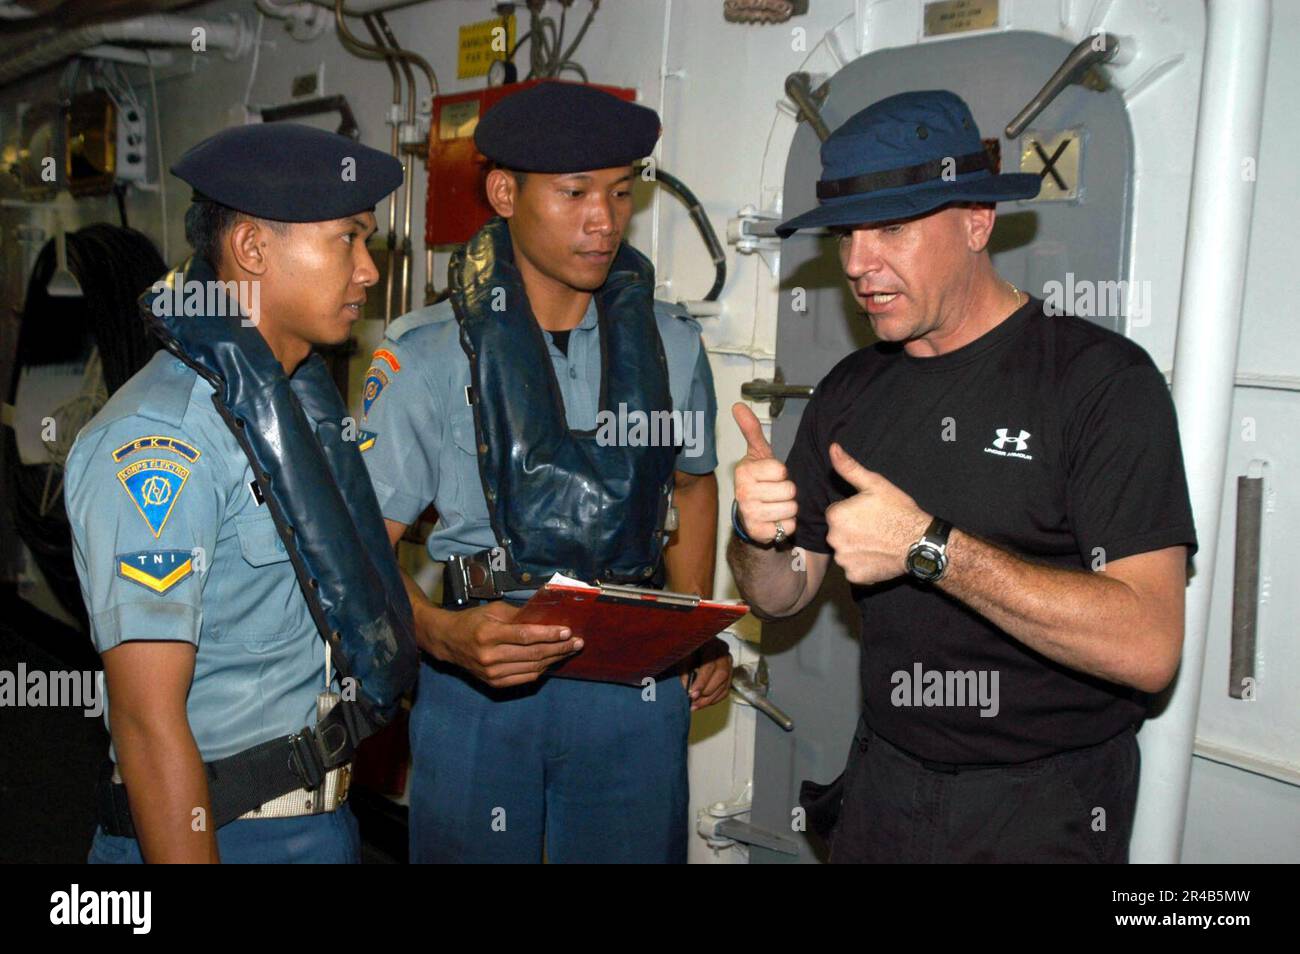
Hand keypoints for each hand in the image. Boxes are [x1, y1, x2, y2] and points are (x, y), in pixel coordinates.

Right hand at [432, 601, 582, 688]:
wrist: (448, 642)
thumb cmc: (473, 621)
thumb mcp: (493, 610)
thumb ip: (519, 616)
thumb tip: (547, 619)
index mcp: (488, 634)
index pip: (525, 636)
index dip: (549, 634)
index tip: (567, 631)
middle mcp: (489, 656)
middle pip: (532, 654)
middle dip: (559, 648)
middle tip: (577, 642)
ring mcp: (491, 673)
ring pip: (532, 667)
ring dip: (554, 659)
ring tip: (569, 650)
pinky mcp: (494, 683)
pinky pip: (525, 677)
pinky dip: (541, 669)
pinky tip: (552, 661)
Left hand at [680, 637, 732, 709]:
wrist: (696, 643)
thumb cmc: (688, 647)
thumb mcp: (683, 654)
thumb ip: (683, 669)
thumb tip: (685, 687)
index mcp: (712, 644)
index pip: (710, 665)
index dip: (702, 681)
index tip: (692, 693)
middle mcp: (724, 652)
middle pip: (721, 675)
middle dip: (707, 691)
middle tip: (694, 700)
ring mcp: (729, 663)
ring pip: (725, 684)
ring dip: (709, 698)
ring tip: (696, 706)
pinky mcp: (729, 673)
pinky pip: (726, 689)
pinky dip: (715, 699)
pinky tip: (703, 703)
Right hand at [732, 403, 797, 545]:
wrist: (751, 515)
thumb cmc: (758, 481)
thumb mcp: (757, 454)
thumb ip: (751, 430)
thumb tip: (738, 405)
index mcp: (744, 472)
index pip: (781, 470)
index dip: (781, 473)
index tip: (771, 476)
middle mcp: (744, 493)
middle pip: (789, 490)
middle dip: (787, 492)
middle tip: (775, 492)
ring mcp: (751, 514)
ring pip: (791, 508)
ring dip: (789, 508)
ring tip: (777, 505)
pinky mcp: (760, 532)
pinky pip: (789, 526)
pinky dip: (787, 524)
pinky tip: (776, 520)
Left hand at [824, 443, 930, 585]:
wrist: (920, 542)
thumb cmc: (898, 511)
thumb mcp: (875, 484)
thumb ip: (849, 468)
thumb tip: (833, 448)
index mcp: (835, 516)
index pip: (835, 513)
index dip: (852, 512)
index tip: (869, 514)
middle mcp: (834, 539)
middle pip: (838, 533)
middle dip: (851, 530)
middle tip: (875, 528)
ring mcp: (843, 560)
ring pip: (844, 551)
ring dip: (856, 548)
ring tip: (877, 542)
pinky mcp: (854, 576)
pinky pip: (852, 569)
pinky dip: (862, 565)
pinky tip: (877, 557)